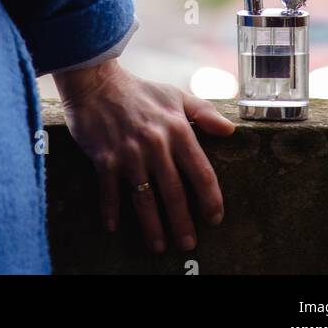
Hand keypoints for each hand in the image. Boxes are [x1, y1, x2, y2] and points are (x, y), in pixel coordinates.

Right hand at [52, 58, 234, 253]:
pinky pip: (110, 191)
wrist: (96, 81)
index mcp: (177, 129)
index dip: (210, 198)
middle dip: (183, 222)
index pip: (200, 172)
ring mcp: (129, 153)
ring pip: (145, 198)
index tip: (215, 218)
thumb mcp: (175, 95)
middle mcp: (156, 144)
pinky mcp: (104, 158)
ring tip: (158, 246)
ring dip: (152, 226)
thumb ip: (204, 113)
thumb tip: (231, 130)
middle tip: (188, 244)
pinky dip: (110, 210)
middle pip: (174, 193)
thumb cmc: (139, 90)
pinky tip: (112, 227)